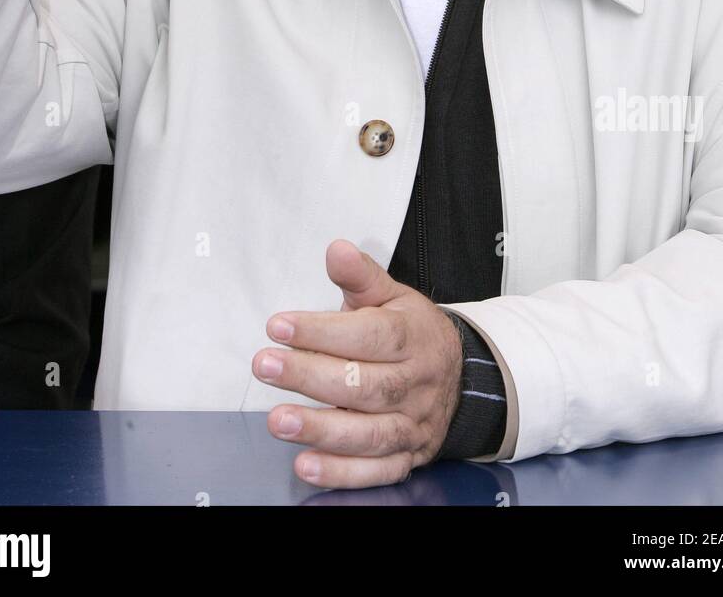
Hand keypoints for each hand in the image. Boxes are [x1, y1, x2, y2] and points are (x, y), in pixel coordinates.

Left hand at [253, 239, 464, 488]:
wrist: (458, 377)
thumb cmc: (412, 332)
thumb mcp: (393, 296)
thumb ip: (361, 276)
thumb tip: (336, 250)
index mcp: (413, 337)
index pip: (369, 335)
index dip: (322, 331)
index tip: (278, 325)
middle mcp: (416, 384)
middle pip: (364, 385)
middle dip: (310, 377)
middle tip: (264, 365)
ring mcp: (412, 425)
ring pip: (369, 433)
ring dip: (320, 429)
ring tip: (278, 420)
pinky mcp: (407, 458)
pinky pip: (376, 472)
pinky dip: (341, 473)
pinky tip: (305, 464)